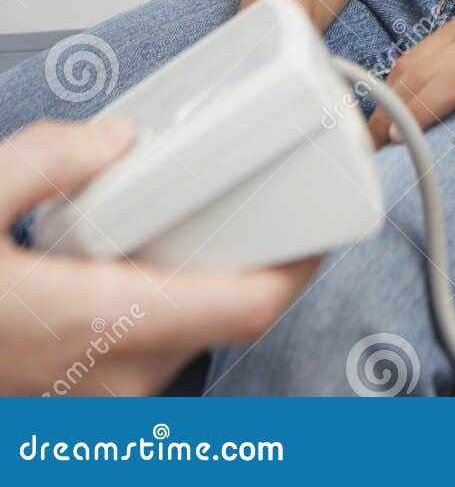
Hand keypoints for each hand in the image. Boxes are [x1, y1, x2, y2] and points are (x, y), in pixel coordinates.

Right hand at [0, 118, 318, 396]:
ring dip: (204, 277)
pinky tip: (138, 255)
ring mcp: (99, 402)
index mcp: (99, 322)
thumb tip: (114, 138)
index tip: (323, 218)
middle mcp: (112, 376)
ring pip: (190, 333)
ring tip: (193, 212)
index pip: (243, 309)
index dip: (299, 264)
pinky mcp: (84, 405)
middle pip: (226, 314)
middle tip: (258, 190)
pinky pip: (153, 349)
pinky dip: (164, 300)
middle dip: (251, 252)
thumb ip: (43, 161)